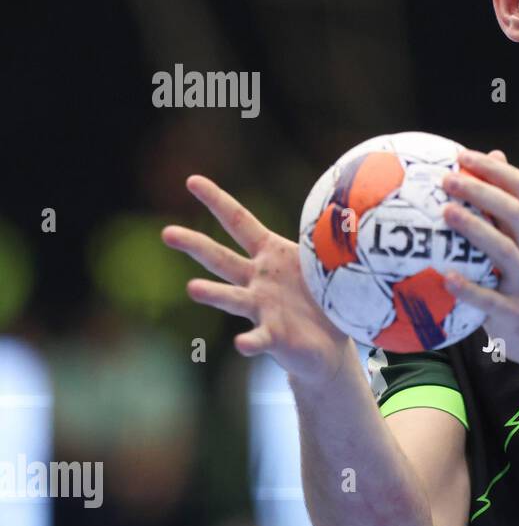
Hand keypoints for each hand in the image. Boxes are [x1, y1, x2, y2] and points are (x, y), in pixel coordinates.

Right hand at [161, 175, 352, 385]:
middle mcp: (257, 279)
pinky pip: (259, 338)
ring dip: (213, 294)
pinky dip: (250, 342)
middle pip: (221, 258)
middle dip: (195, 245)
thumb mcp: (323, 261)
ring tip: (192, 288)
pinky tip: (242, 344)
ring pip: (232, 298)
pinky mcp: (273, 336)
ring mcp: (261, 308)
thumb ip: (324, 237)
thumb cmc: (322, 296)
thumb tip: (344, 202)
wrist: (329, 345)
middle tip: (167, 233)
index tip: (192, 181)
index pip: (239, 222)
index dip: (217, 201)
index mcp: (270, 254)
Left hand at [440, 149, 518, 365]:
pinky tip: (446, 278)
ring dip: (474, 229)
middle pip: (513, 212)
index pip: (518, 188)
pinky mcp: (514, 312)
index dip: (492, 169)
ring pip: (504, 250)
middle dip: (480, 191)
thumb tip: (490, 159)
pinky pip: (490, 300)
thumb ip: (503, 210)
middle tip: (447, 179)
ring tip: (446, 213)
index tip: (461, 155)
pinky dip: (468, 289)